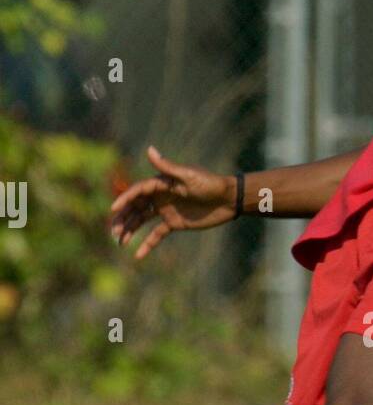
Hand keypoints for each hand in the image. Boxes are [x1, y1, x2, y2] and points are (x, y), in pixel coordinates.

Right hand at [109, 145, 236, 259]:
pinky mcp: (174, 223)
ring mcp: (166, 210)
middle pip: (136, 207)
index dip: (125, 199)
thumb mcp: (188, 176)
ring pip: (142, 220)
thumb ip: (167, 166)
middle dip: (123, 218)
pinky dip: (148, 244)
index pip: (138, 191)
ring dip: (130, 230)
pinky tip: (137, 255)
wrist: (228, 200)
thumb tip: (149, 149)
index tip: (114, 209)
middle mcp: (160, 196)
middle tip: (113, 231)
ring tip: (119, 242)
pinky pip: (157, 234)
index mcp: (161, 183)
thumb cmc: (209, 184)